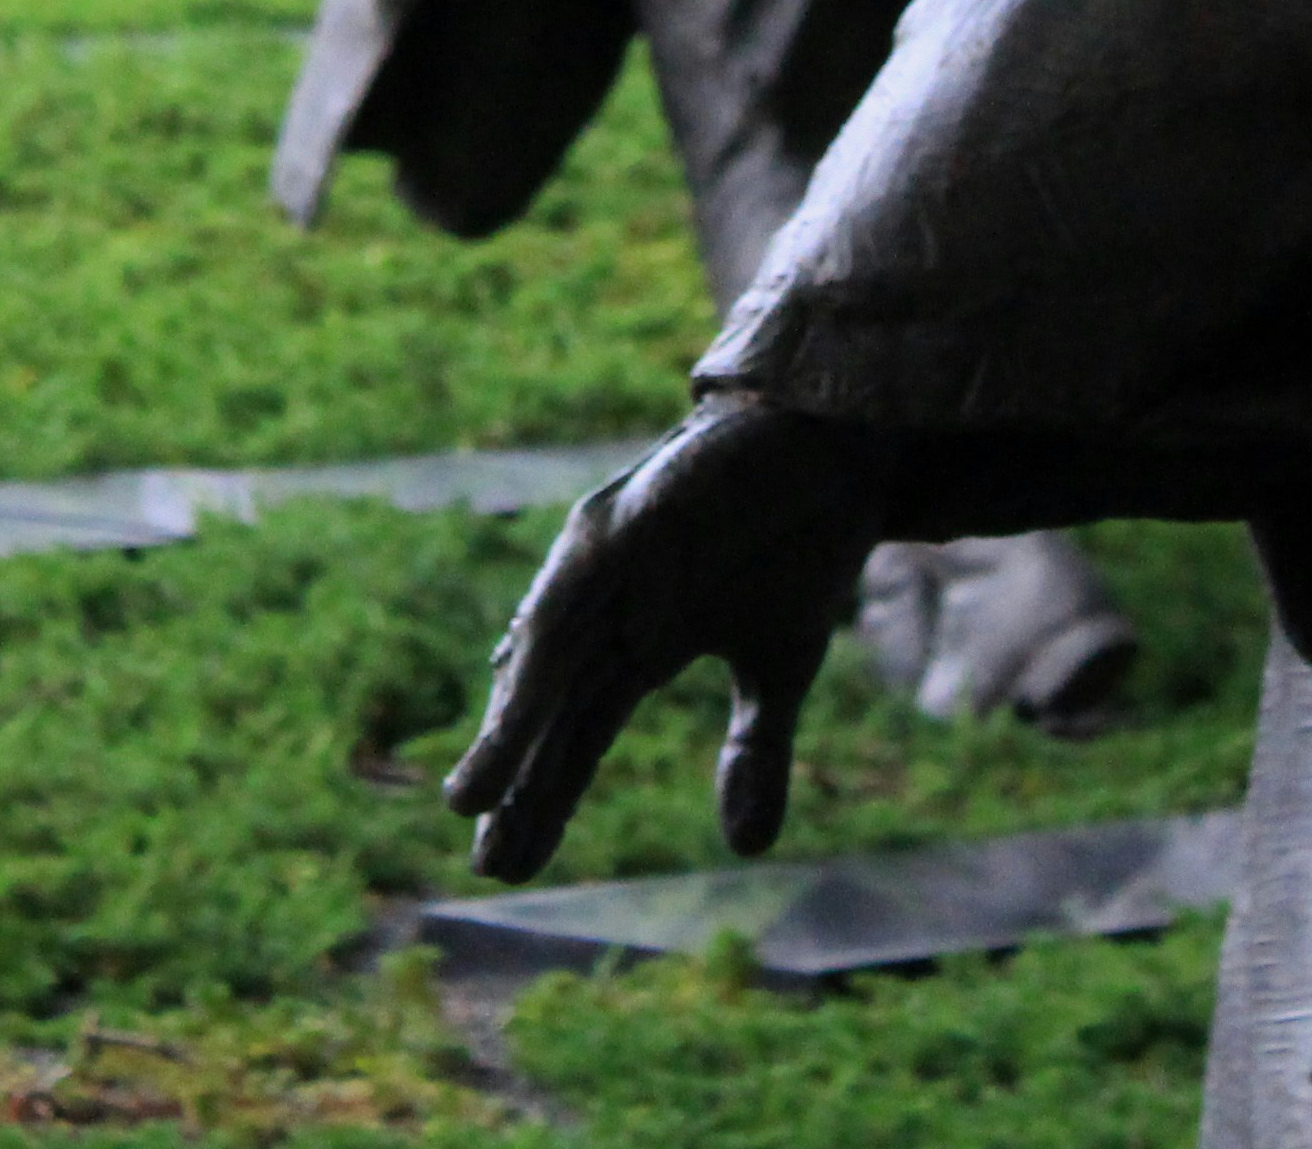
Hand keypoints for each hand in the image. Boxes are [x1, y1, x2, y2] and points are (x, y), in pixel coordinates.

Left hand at [443, 396, 887, 882]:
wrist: (841, 448)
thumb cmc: (800, 549)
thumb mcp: (781, 669)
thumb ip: (753, 751)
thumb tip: (747, 849)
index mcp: (638, 648)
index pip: (575, 735)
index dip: (540, 797)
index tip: (505, 863)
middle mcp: (608, 607)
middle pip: (547, 707)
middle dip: (514, 779)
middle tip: (484, 857)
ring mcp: (612, 560)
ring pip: (546, 654)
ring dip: (509, 724)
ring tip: (470, 796)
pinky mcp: (629, 518)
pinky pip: (580, 582)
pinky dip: (547, 633)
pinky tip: (512, 679)